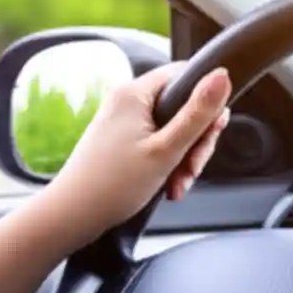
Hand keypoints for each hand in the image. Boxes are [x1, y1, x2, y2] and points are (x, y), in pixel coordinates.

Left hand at [36, 63, 231, 246]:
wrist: (70, 217)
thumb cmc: (111, 186)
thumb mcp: (166, 150)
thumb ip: (198, 113)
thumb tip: (222, 76)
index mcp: (135, 93)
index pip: (186, 75)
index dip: (207, 102)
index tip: (213, 130)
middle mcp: (128, 101)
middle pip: (184, 106)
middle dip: (196, 141)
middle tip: (192, 167)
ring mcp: (124, 121)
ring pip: (174, 129)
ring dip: (184, 158)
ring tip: (178, 184)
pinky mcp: (122, 140)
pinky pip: (159, 143)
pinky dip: (168, 164)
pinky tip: (168, 186)